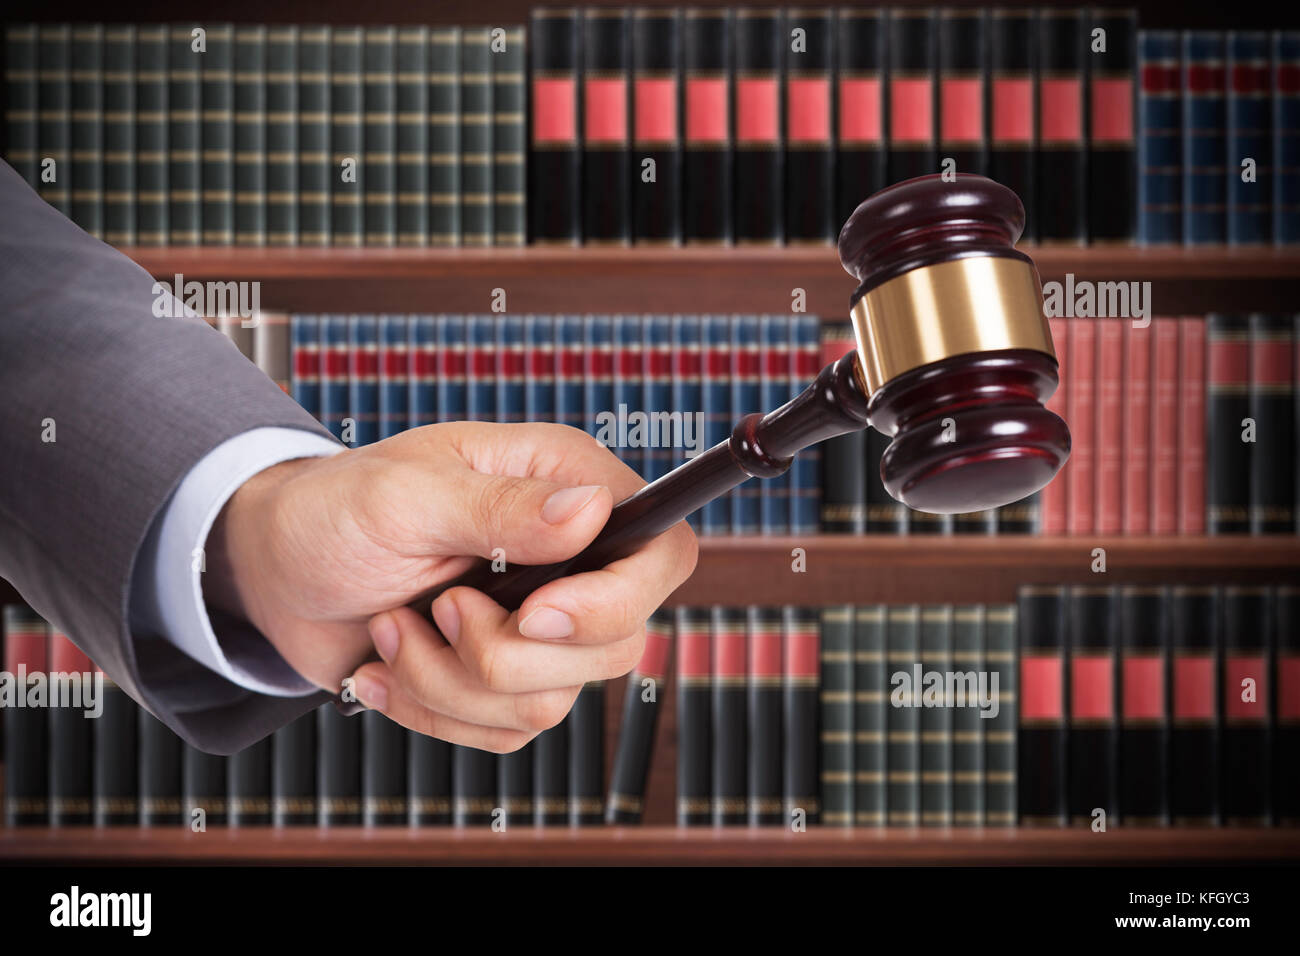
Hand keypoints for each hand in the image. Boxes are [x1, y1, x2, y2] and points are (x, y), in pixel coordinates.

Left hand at [203, 422, 697, 751]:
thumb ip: (500, 508)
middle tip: (438, 609)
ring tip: (393, 630)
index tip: (535, 613)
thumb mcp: (404, 496)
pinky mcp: (503, 681)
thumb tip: (593, 511)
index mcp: (564, 487)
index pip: (662, 551)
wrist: (275, 575)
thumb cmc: (333, 510)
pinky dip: (432, 710)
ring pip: (551, 702)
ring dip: (451, 681)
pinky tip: (385, 666)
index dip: (619, 598)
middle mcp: (569, 560)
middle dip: (507, 653)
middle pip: (615, 646)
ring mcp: (539, 628)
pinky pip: (504, 733)